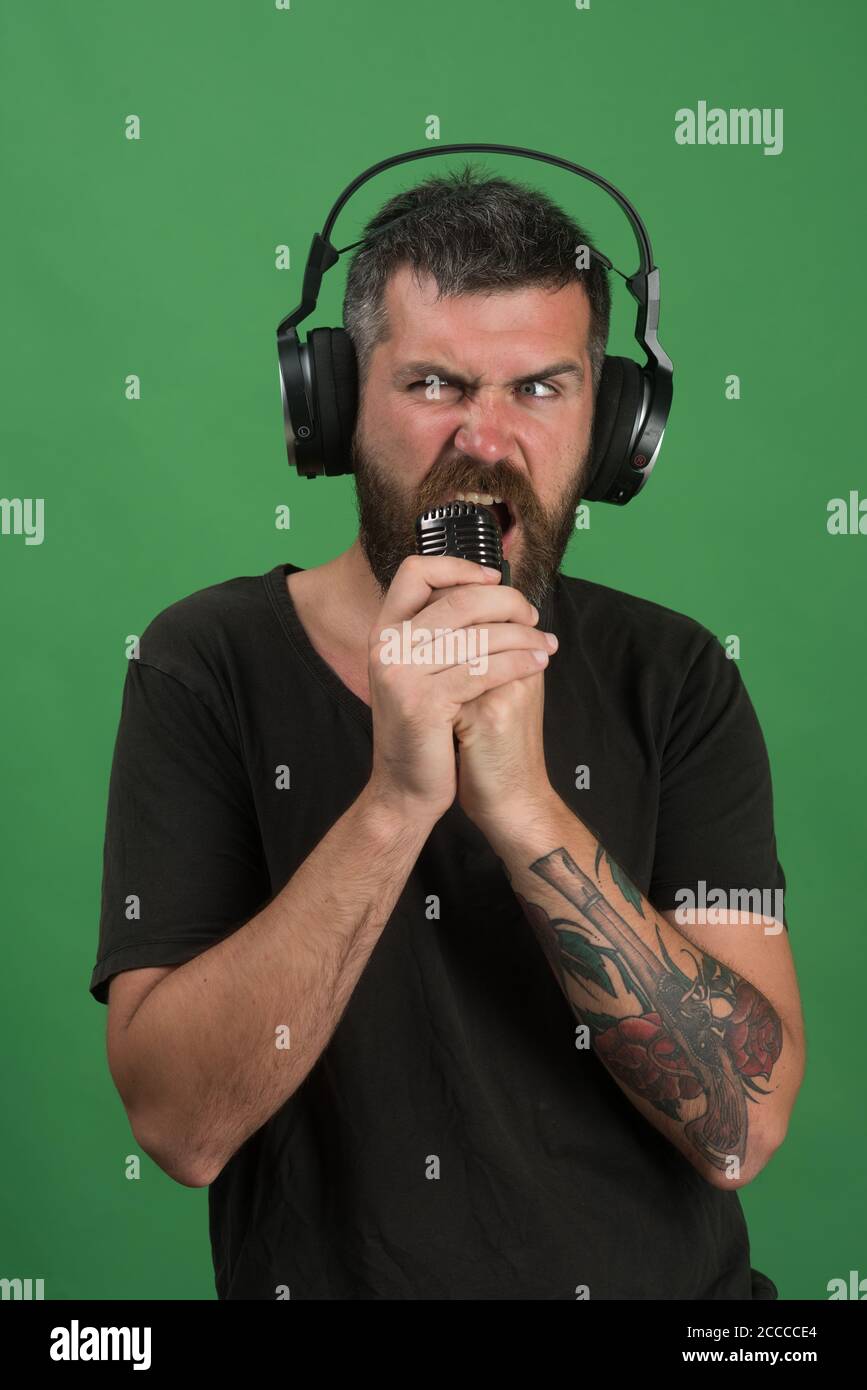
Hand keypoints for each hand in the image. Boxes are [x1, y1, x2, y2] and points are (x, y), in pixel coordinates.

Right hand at [366, 555, 551, 826]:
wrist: (405, 788)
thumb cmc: (425, 730)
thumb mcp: (420, 673)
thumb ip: (439, 634)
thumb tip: (488, 591)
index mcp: (385, 632)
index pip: (415, 572)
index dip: (458, 567)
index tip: (494, 580)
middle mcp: (386, 646)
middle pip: (458, 599)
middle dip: (507, 603)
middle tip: (532, 617)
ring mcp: (401, 674)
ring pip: (477, 635)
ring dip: (523, 637)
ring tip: (546, 646)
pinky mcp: (423, 703)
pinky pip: (483, 670)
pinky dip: (519, 663)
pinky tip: (538, 667)